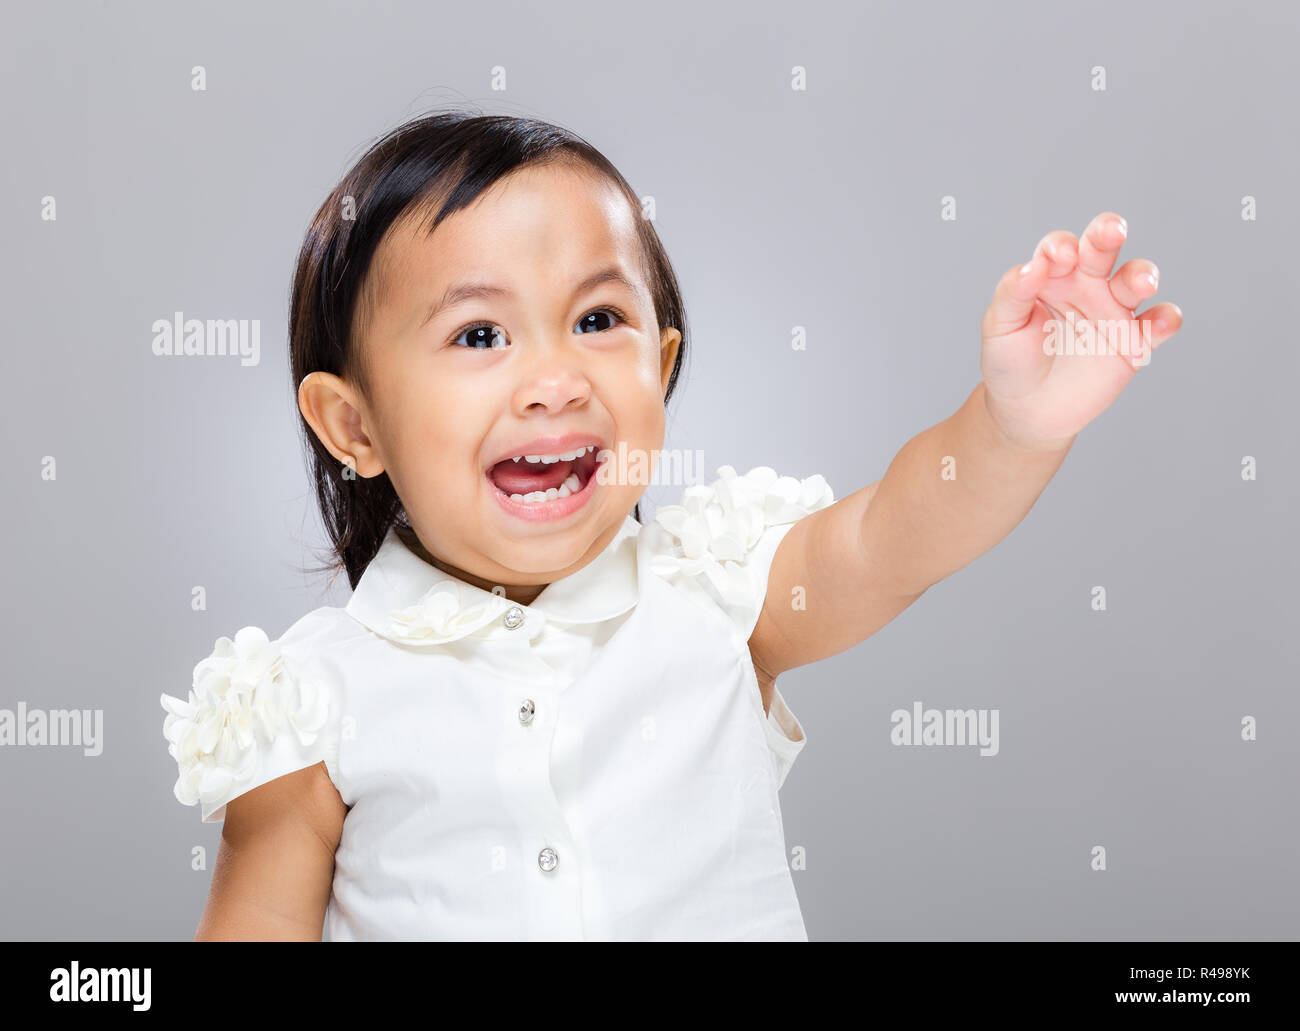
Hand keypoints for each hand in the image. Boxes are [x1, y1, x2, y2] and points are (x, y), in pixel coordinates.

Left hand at [979, 212, 1182, 450]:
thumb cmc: (1010, 362)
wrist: (1026, 411)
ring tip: (1141, 284)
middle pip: (1103, 250)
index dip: (1061, 247)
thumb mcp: (999, 327)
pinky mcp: (1134, 343)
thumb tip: (1033, 265)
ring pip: (1135, 281)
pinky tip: (1160, 322)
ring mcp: (1113, 312)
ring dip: (1142, 275)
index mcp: (1053, 276)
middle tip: (1112, 230)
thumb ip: (1012, 293)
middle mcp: (1087, 286)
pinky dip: (1166, 319)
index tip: (1058, 257)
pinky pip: (1158, 324)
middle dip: (1108, 234)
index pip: (1062, 248)